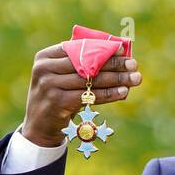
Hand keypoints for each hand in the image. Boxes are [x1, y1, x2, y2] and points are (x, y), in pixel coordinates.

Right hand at [20, 42, 141, 146]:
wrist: (39, 126)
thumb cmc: (57, 97)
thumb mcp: (61, 77)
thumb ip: (78, 64)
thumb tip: (115, 54)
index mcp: (45, 56)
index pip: (78, 48)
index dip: (101, 48)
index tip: (122, 50)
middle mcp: (45, 68)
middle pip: (86, 63)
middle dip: (113, 64)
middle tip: (133, 65)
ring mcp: (50, 85)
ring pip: (90, 80)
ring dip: (116, 79)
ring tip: (134, 79)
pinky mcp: (58, 102)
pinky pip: (90, 96)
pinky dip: (109, 94)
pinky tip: (123, 92)